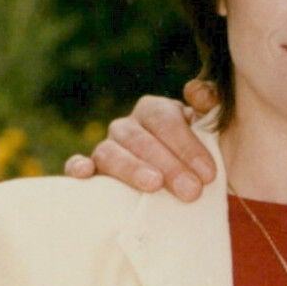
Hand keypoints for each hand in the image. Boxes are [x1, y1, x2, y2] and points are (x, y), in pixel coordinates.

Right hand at [65, 80, 218, 199]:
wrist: (183, 190)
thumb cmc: (197, 162)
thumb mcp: (211, 135)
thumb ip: (210, 108)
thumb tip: (200, 95)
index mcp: (154, 111)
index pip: (165, 120)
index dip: (187, 145)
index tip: (208, 174)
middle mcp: (127, 127)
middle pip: (140, 139)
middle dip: (168, 165)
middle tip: (191, 190)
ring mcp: (107, 149)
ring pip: (110, 152)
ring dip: (132, 168)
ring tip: (154, 185)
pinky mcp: (92, 173)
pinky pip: (75, 165)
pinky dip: (77, 167)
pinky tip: (85, 173)